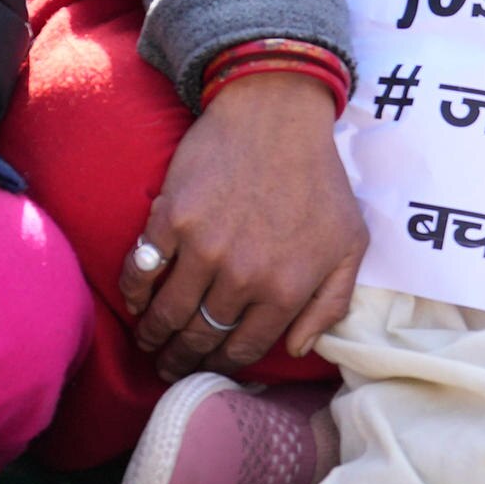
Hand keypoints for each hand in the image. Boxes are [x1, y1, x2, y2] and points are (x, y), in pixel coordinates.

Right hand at [123, 67, 365, 374]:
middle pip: (201, 337)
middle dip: (182, 360)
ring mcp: (204, 248)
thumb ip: (331, 303)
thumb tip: (297, 349)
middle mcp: (243, 277)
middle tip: (169, 367)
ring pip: (168, 313)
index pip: (243, 349)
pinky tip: (136, 303)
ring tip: (149, 343)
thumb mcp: (350, 244)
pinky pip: (143, 271)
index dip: (222, 366)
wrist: (278, 113)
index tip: (208, 370)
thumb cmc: (319, 178)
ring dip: (154, 336)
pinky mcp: (171, 218)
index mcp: (286, 289)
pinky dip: (134, 293)